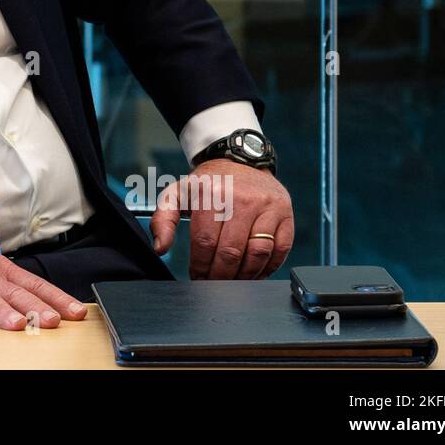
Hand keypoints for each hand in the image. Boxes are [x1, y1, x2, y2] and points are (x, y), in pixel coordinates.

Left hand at [150, 159, 293, 279]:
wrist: (240, 160)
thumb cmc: (207, 183)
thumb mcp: (178, 193)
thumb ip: (163, 220)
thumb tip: (160, 248)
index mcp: (212, 193)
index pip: (205, 241)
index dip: (200, 266)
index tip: (197, 277)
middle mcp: (242, 198)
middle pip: (231, 252)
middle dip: (220, 276)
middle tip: (214, 284)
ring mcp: (267, 206)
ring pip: (258, 253)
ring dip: (244, 276)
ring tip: (233, 281)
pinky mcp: (285, 214)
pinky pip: (280, 250)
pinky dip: (267, 268)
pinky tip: (254, 272)